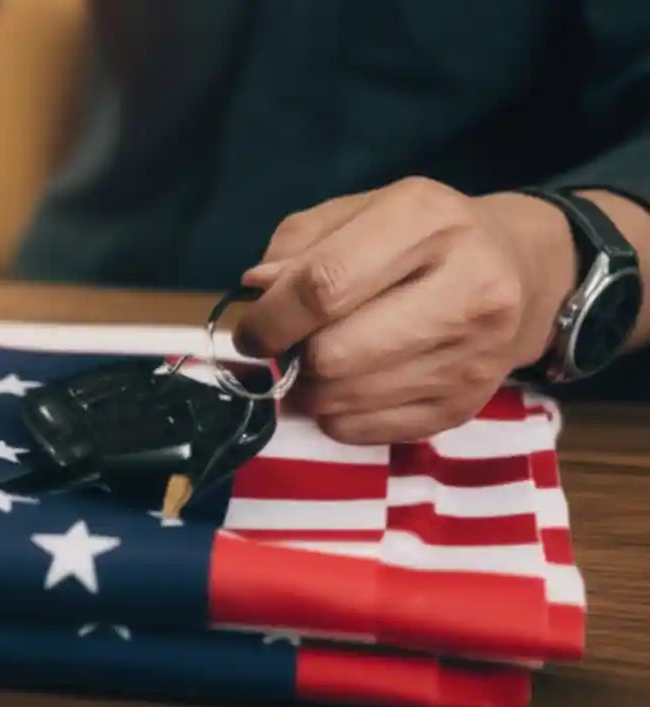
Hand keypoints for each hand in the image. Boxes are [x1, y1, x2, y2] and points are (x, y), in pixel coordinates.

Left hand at [233, 177, 574, 443]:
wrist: (520, 273)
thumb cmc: (420, 238)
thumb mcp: (359, 214)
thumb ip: (298, 245)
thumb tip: (258, 290)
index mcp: (428, 221)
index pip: (325, 285)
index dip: (270, 317)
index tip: (249, 330)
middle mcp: (466, 287)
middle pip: (334, 354)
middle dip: (290, 357)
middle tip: (285, 347)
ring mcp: (473, 355)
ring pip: (343, 399)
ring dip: (309, 388)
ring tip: (317, 361)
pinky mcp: (466, 406)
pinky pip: (363, 430)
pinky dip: (336, 414)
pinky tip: (349, 384)